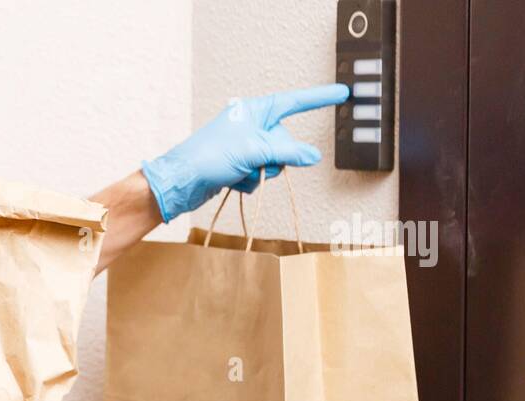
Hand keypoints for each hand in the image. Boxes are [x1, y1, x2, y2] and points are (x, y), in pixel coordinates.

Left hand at [141, 84, 348, 221]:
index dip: (319, 99)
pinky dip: (250, 181)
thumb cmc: (209, 156)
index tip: (342, 93)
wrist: (181, 182)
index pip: (294, 102)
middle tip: (255, 161)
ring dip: (261, 172)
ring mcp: (244, 146)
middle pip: (285, 141)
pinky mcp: (238, 165)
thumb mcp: (254, 150)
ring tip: (239, 172)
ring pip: (273, 161)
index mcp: (254, 111)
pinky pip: (259, 175)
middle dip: (275, 156)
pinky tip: (233, 181)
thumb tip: (313, 156)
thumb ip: (287, 152)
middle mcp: (250, 125)